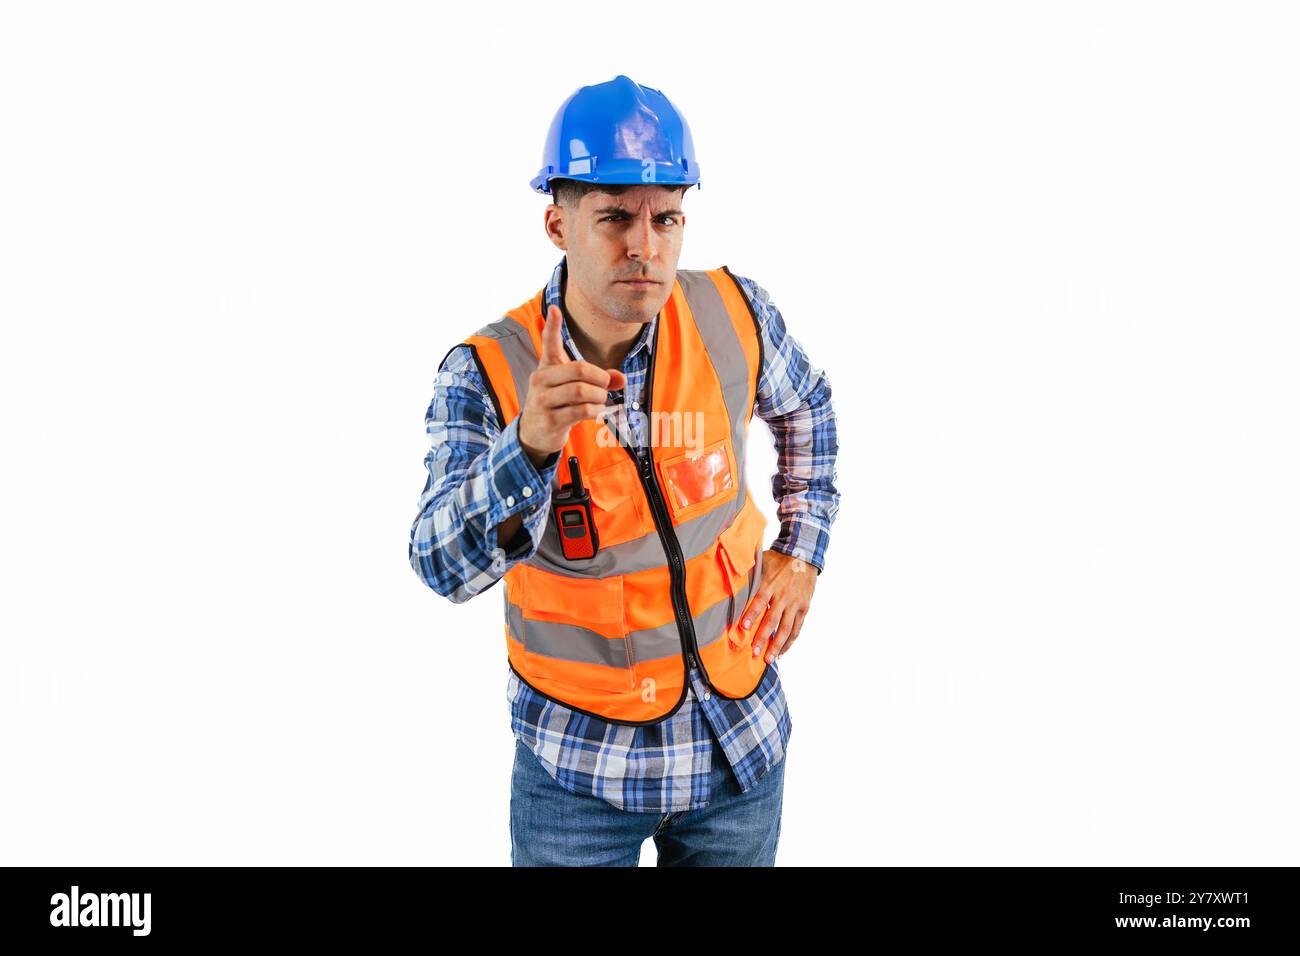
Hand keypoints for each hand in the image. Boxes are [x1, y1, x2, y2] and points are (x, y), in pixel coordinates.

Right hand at [518, 304, 626, 465]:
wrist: (534, 433)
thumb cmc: (557, 403)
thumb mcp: (574, 387)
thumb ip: (599, 380)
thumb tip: (622, 379)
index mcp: (546, 367)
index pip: (549, 343)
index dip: (552, 325)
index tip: (554, 308)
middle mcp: (541, 380)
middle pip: (578, 370)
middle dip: (600, 378)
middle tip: (605, 385)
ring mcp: (543, 400)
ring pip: (581, 391)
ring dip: (599, 396)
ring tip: (601, 400)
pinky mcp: (550, 420)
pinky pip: (582, 410)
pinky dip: (596, 411)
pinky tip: (596, 412)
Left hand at [738, 551, 817, 663]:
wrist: (804, 556)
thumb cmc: (778, 561)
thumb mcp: (762, 562)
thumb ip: (748, 574)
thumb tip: (728, 580)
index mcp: (771, 584)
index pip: (760, 601)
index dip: (752, 614)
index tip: (744, 627)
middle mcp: (784, 595)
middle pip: (773, 619)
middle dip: (763, 637)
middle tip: (754, 653)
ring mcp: (795, 603)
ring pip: (786, 628)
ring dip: (777, 645)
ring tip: (769, 659)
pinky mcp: (803, 608)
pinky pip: (797, 628)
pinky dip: (789, 641)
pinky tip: (782, 652)